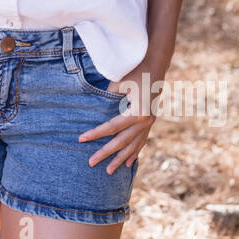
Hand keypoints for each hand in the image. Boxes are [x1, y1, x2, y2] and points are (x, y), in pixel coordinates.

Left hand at [78, 54, 169, 173]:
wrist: (156, 67)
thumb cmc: (136, 72)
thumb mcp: (121, 82)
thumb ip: (108, 96)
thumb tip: (95, 107)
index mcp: (138, 112)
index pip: (112, 127)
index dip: (96, 134)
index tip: (81, 139)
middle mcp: (145, 121)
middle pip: (121, 141)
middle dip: (105, 153)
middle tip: (91, 163)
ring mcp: (149, 124)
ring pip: (133, 146)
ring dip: (120, 159)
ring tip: (109, 171)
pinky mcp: (150, 123)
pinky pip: (141, 142)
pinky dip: (134, 153)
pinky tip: (128, 164)